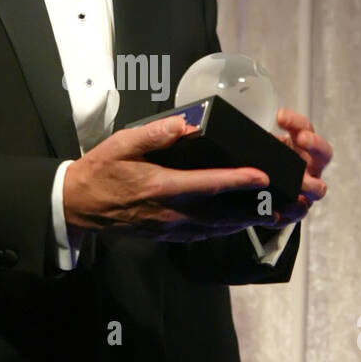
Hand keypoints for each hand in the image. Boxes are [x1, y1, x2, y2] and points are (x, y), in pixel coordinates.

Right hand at [63, 114, 270, 241]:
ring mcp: (170, 228)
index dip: (239, 180)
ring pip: (216, 228)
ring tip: (269, 213)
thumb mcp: (120, 144)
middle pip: (222, 213)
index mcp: (161, 186)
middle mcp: (170, 212)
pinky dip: (225, 228)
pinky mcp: (167, 236)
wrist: (78, 206)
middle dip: (254, 208)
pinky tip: (238, 221)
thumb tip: (184, 125)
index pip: (209, 183)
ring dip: (244, 221)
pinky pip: (204, 234)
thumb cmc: (100, 171)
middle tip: (281, 201)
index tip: (263, 176)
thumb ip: (154, 134)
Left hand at [262, 109, 331, 226]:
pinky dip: (291, 210)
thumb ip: (257, 144)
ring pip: (319, 188)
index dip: (296, 122)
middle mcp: (309, 165)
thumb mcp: (260, 150)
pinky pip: (299, 211)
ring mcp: (308, 188)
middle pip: (323, 153)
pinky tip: (280, 207)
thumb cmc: (263, 165)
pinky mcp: (298, 208)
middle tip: (302, 139)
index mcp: (300, 146)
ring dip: (309, 184)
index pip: (304, 128)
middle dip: (314, 144)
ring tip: (300, 182)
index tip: (280, 117)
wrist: (253, 194)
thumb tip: (241, 137)